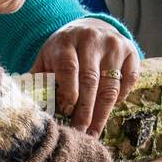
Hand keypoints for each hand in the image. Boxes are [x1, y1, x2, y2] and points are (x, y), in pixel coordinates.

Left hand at [31, 18, 139, 135]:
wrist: (89, 28)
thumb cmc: (62, 52)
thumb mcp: (46, 59)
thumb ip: (38, 81)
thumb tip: (30, 108)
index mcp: (65, 41)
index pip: (68, 67)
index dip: (68, 91)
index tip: (66, 112)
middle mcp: (91, 39)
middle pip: (90, 80)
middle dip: (85, 111)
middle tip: (80, 133)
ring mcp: (114, 44)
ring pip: (111, 85)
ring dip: (102, 112)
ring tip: (94, 132)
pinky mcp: (131, 51)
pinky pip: (130, 80)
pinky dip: (121, 98)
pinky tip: (109, 109)